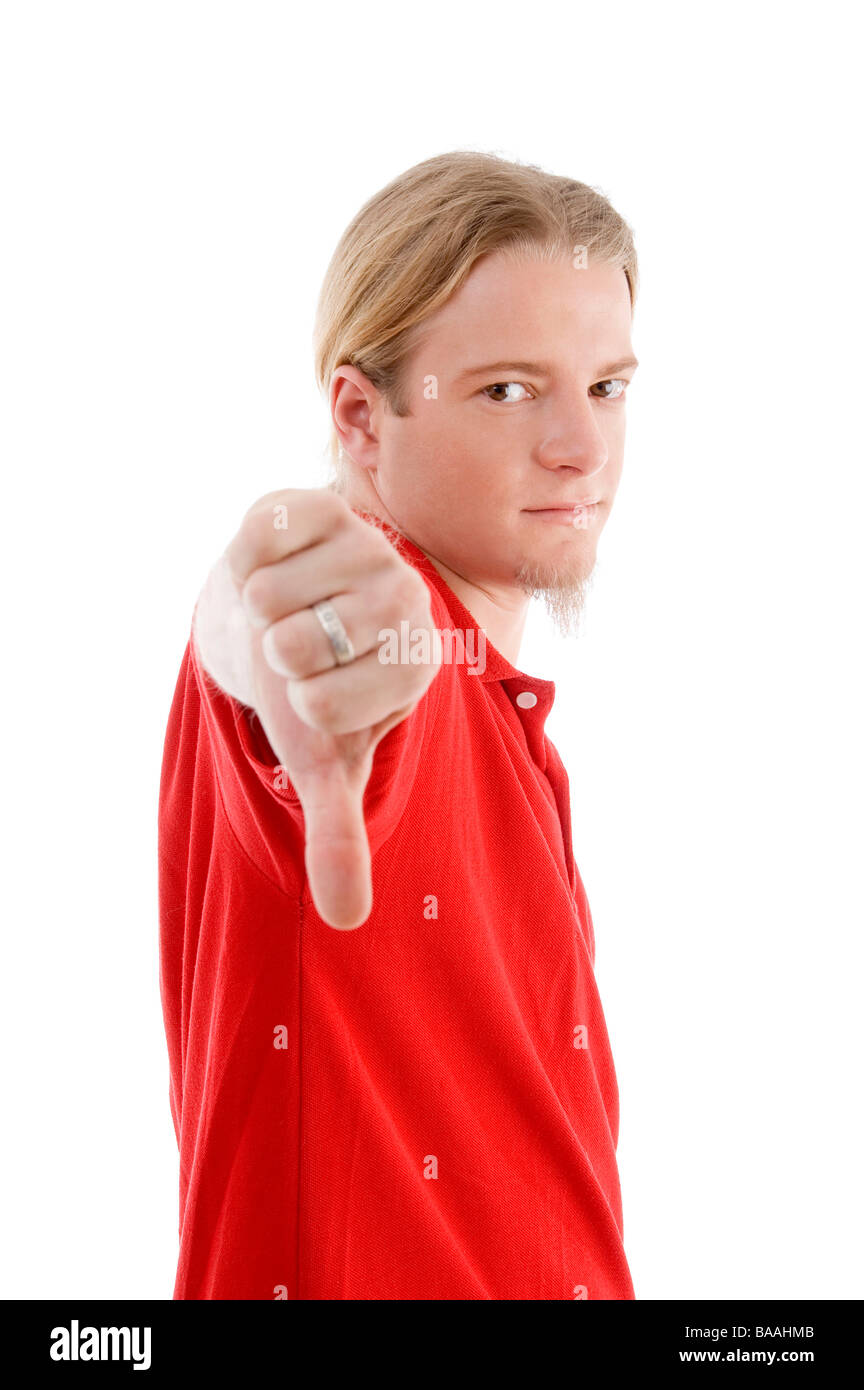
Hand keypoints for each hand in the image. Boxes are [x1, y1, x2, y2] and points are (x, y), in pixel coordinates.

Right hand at [224, 488, 440, 929]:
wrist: (285, 614)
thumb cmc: (312, 692)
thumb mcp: (325, 762)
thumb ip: (339, 834)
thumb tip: (346, 919)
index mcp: (416, 663)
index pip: (324, 706)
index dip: (300, 707)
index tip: (320, 697)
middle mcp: (405, 596)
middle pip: (294, 648)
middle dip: (275, 659)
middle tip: (298, 650)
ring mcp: (365, 544)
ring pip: (268, 596)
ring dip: (258, 611)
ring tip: (287, 611)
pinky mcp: (318, 505)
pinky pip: (256, 543)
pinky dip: (246, 562)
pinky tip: (276, 568)